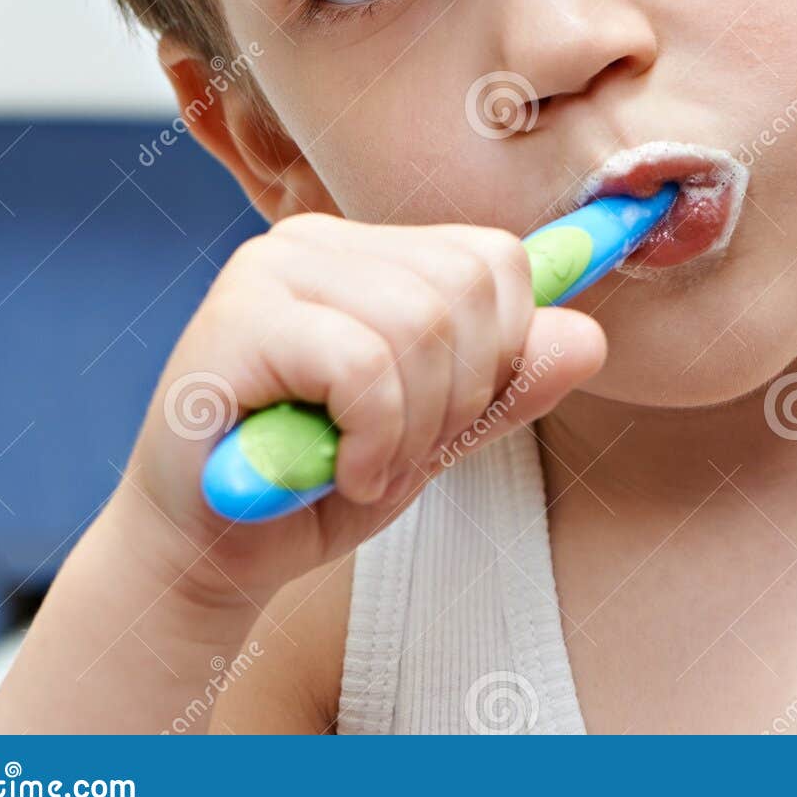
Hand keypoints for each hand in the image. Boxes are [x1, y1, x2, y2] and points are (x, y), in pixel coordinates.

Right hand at [113, 213, 605, 610]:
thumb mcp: (437, 434)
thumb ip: (509, 385)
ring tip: (369, 465)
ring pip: (423, 322)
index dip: (503, 351)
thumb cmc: (316, 484)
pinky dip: (375, 437)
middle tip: (404, 451)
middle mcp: (318, 239)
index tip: (455, 417)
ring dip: (416, 426)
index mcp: (369, 249)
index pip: (495, 257)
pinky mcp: (237, 318)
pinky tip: (342, 471)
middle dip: (462, 393)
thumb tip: (592, 337)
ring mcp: (272, 269)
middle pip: (469, 285)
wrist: (204, 556)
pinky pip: (366, 365)